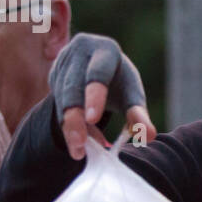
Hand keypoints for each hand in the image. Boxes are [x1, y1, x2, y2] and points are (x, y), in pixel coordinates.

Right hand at [49, 33, 156, 159]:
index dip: (95, 96)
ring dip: (70, 127)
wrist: (97, 67)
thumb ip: (139, 114)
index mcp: (105, 50)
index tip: (93, 119)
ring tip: (80, 151)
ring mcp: (63, 62)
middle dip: (75, 119)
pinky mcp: (53, 75)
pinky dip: (66, 125)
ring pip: (62, 99)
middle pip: (73, 88)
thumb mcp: (131, 95)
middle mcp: (80, 52)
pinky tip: (77, 142)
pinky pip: (56, 104)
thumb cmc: (120, 83)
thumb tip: (149, 136)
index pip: (98, 73)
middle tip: (80, 146)